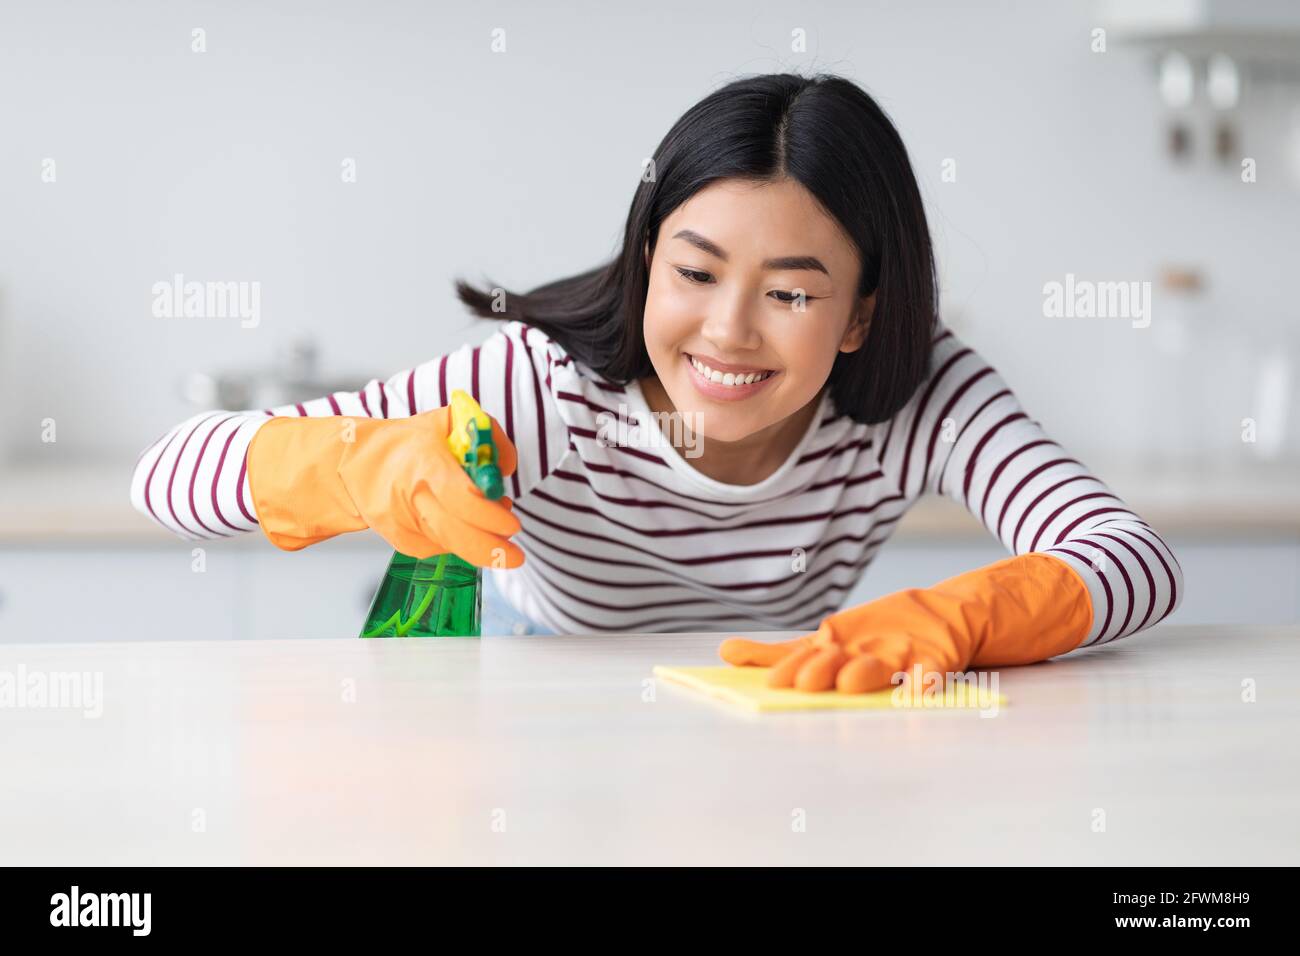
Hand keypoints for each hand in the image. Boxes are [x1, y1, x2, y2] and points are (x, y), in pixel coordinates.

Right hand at [247, 405, 524, 566]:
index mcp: (424, 462)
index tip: (512, 525)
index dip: (489, 517)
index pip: (461, 498)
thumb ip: (487, 435)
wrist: (354, 465)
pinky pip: (439, 548)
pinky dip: (456, 541)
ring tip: (495, 530)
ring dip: (480, 543)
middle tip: (514, 556)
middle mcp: (409, 496)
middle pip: (457, 535)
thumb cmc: (409, 442)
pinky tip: (458, 525)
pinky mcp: (400, 541)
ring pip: (451, 545)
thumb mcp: (450, 421)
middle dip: (491, 550)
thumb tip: (506, 468)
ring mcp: (401, 522)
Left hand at [719, 553, 1094, 693]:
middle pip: (840, 655)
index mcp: (841, 638)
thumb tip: (725, 652)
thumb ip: (780, 652)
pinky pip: (934, 671)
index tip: (765, 683)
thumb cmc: (886, 632)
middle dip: (821, 668)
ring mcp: (905, 647)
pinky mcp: (940, 654)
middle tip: (803, 682)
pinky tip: (919, 693)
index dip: (786, 666)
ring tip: (853, 684)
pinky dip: (927, 681)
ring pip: (882, 663)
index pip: (807, 652)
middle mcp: (869, 642)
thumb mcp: (834, 639)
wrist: (962, 609)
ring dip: (867, 673)